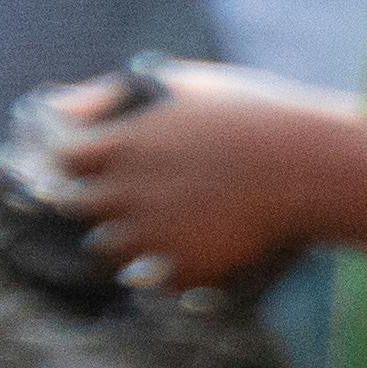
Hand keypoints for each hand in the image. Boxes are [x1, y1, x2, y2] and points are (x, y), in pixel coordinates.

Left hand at [41, 64, 366, 293]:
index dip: (73, 166)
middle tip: (125, 201)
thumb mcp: (182, 87)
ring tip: (162, 228)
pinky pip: (156, 280)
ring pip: (111, 251)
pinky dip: (167, 269)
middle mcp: (129, 192)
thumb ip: (116, 95)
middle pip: (79, 210)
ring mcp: (154, 234)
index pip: (65, 162)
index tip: (86, 168)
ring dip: (127, 240)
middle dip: (96, 205)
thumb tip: (61, 102)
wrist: (306, 168)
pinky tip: (194, 250)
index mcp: (124, 143)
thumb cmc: (251, 117)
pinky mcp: (184, 268)